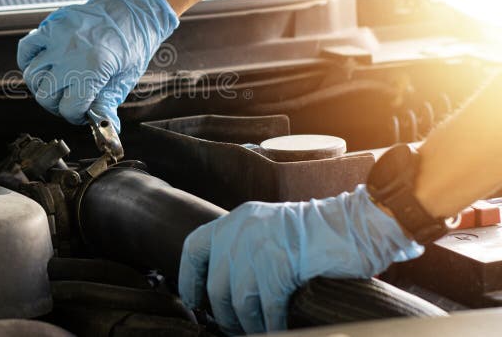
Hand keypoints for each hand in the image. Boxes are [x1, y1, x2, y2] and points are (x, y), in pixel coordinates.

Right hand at [17, 0, 177, 130]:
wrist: (133, 12)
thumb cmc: (132, 46)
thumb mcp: (124, 79)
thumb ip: (107, 105)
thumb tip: (107, 129)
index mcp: (93, 69)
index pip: (68, 108)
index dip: (76, 115)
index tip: (81, 111)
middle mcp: (71, 53)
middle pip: (45, 95)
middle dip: (57, 104)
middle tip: (69, 99)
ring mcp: (58, 38)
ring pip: (33, 76)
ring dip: (42, 86)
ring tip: (58, 84)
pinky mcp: (52, 25)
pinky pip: (26, 48)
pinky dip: (28, 61)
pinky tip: (43, 66)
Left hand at [179, 185, 422, 333]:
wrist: (355, 225)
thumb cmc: (316, 234)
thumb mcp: (269, 229)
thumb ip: (244, 247)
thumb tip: (222, 286)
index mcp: (235, 219)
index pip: (193, 248)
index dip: (189, 279)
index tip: (194, 302)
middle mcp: (241, 230)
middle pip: (216, 285)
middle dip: (223, 314)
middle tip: (233, 328)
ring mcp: (259, 248)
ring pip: (238, 301)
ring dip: (246, 325)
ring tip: (256, 331)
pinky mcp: (280, 267)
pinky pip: (265, 308)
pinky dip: (269, 325)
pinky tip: (276, 328)